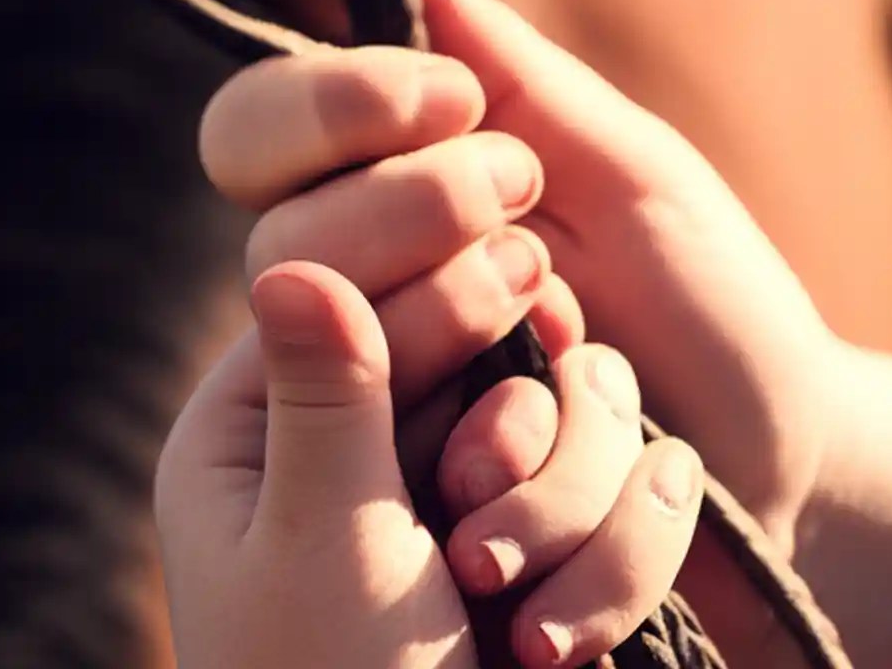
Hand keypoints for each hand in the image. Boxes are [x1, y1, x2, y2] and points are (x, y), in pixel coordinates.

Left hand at [155, 262, 702, 667]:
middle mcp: (368, 454)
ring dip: (567, 505)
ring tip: (510, 603)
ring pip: (571, 418)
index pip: (355, 305)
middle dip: (510, 427)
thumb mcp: (323, 542)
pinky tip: (565, 640)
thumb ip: (332, 394)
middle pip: (478, 353)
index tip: (518, 266)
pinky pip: (626, 495)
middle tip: (484, 491)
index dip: (435, 290)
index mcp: (265, 439)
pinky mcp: (552, 546)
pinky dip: (618, 554)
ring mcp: (469, 501)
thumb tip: (290, 261)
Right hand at [199, 0, 835, 543]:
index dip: (333, 107)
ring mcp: (388, 385)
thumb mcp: (625, 167)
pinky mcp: (415, 472)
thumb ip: (512, 74)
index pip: (262, 131)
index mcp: (403, 185)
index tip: (454, 103)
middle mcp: (373, 281)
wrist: (767, 446)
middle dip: (407, 206)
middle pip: (277, 235)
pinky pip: (380, 434)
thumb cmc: (707, 293)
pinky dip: (466, 403)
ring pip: (316, 330)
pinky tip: (547, 389)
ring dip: (441, 301)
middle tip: (526, 202)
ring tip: (558, 308)